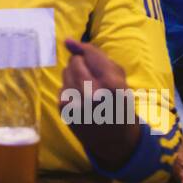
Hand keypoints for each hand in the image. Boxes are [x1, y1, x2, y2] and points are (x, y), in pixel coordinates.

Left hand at [62, 38, 140, 170]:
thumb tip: (68, 41)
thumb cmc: (120, 105)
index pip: (88, 54)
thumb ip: (98, 57)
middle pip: (74, 62)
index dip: (84, 50)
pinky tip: (80, 100)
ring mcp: (74, 102)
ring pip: (66, 72)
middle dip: (81, 64)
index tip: (79, 49)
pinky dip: (70, 89)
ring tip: (87, 88)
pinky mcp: (63, 109)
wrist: (113, 141)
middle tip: (92, 76)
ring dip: (74, 76)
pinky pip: (62, 86)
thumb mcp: (121, 80)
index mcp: (111, 84)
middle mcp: (90, 92)